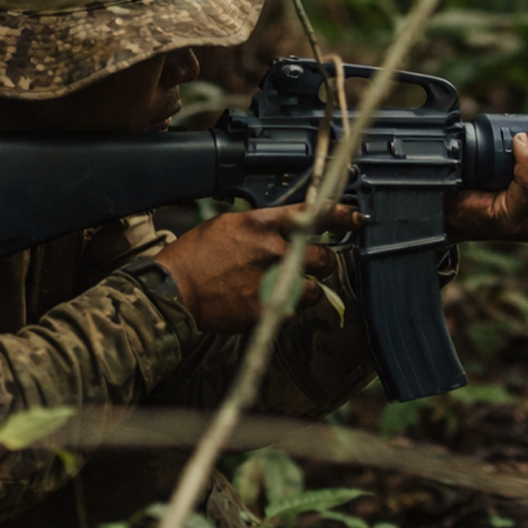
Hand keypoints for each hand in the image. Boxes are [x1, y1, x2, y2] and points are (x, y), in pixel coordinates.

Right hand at [152, 203, 362, 333]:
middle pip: (323, 257)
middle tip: (316, 265)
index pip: (314, 214)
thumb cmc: (195, 256)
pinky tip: (266, 306)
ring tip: (286, 290)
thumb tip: (280, 228)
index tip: (354, 219)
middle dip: (324, 262)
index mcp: (262, 224)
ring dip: (306, 290)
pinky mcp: (268, 310)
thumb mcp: (227, 225)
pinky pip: (293, 312)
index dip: (340, 216)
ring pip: (313, 289)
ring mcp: (272, 281)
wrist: (174, 290)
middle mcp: (273, 250)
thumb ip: (259, 226)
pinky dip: (285, 311)